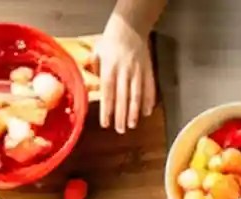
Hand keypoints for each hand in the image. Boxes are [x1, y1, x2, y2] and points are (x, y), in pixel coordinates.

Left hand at [92, 15, 156, 132]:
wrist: (130, 27)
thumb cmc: (111, 41)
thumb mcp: (97, 53)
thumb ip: (94, 70)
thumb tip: (91, 86)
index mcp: (109, 69)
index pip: (107, 94)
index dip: (107, 110)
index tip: (105, 123)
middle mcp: (124, 72)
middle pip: (122, 98)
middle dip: (121, 116)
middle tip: (120, 130)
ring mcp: (138, 72)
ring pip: (136, 95)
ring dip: (134, 112)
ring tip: (133, 125)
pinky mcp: (148, 70)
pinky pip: (150, 88)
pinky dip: (149, 101)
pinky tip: (147, 112)